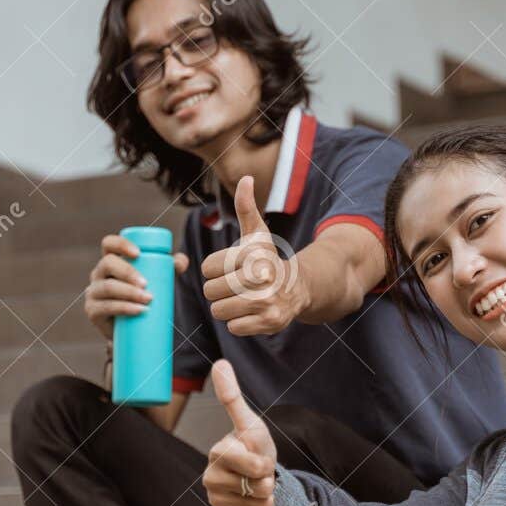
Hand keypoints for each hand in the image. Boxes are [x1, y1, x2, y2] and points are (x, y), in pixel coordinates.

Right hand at [84, 232, 190, 341]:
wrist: (131, 331)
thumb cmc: (142, 298)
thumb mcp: (157, 282)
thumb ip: (170, 269)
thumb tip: (181, 261)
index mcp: (111, 261)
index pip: (109, 244)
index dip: (121, 244)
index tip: (138, 253)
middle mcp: (98, 274)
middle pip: (107, 264)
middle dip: (127, 272)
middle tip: (146, 283)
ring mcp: (93, 293)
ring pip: (107, 287)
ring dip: (128, 292)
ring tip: (148, 299)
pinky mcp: (93, 312)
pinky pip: (105, 307)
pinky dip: (124, 308)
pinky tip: (138, 310)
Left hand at [200, 175, 308, 335]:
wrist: (298, 288)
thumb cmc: (268, 260)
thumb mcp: (257, 234)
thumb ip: (246, 207)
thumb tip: (246, 178)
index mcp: (252, 255)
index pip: (207, 267)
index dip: (215, 269)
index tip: (231, 268)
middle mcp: (261, 278)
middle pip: (210, 291)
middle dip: (219, 290)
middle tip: (235, 286)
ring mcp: (266, 302)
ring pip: (219, 311)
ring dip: (226, 307)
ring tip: (241, 299)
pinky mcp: (269, 323)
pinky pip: (233, 327)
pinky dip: (238, 323)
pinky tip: (251, 313)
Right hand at [202, 359, 275, 505]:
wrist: (254, 473)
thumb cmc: (251, 445)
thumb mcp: (249, 422)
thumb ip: (232, 397)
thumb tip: (219, 362)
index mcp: (217, 454)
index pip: (257, 467)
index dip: (267, 463)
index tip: (258, 455)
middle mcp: (210, 478)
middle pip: (260, 488)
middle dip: (267, 480)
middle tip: (257, 471)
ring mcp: (215, 500)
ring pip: (260, 505)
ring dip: (266, 496)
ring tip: (255, 484)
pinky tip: (253, 501)